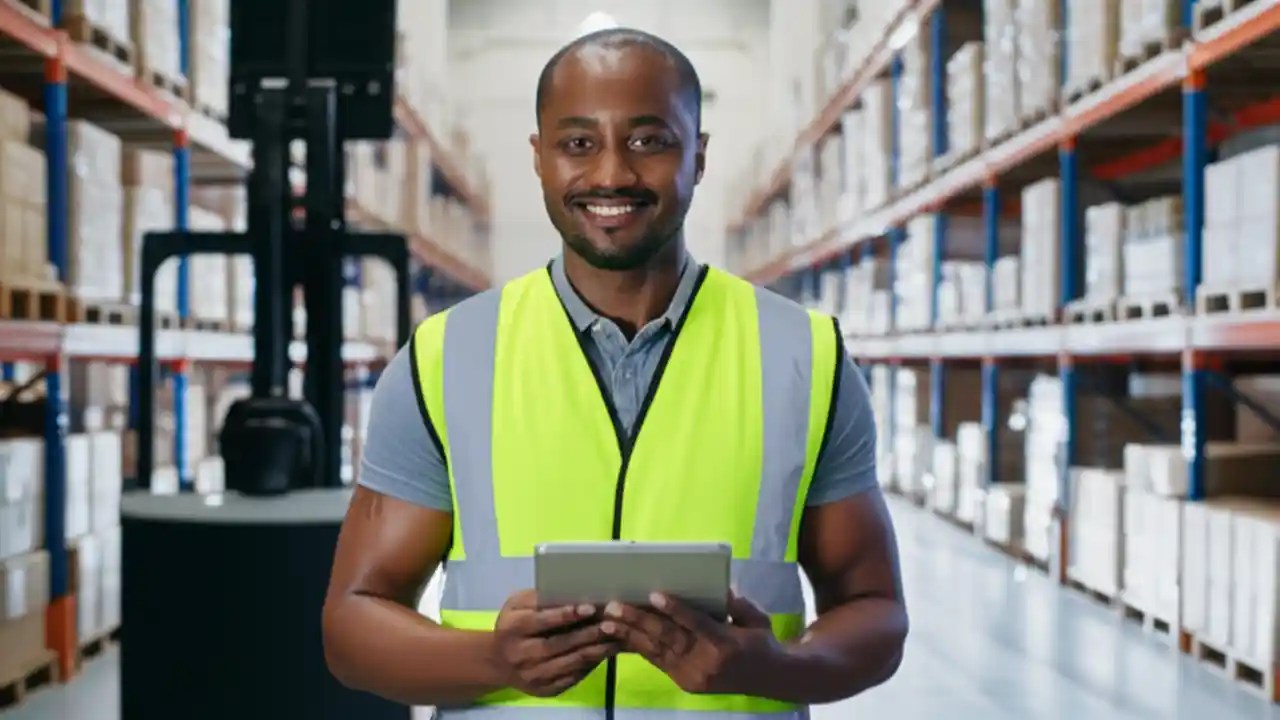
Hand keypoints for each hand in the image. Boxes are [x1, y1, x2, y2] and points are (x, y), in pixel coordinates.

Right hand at [491, 589, 617, 696]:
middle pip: (559, 644)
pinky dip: (591, 665)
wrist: (498, 662)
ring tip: (617, 638)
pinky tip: (605, 653)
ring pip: (570, 663)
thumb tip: (574, 592)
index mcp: (512, 628)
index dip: (566, 614)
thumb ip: (540, 598)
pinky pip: (572, 678)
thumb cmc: (513, 624)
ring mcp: (532, 676)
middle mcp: (520, 655)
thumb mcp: (517, 604)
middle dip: (588, 633)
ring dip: (596, 650)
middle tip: (612, 623)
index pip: (541, 621)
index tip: (590, 607)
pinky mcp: (544, 690)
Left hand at [600, 590, 781, 694]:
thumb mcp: (756, 619)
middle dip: (639, 620)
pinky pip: (658, 662)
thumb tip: (718, 587)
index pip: (696, 623)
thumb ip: (736, 604)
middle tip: (614, 606)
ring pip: (657, 651)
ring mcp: (693, 676)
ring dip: (630, 635)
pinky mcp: (684, 682)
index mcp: (726, 644)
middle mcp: (706, 662)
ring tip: (607, 621)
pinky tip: (620, 636)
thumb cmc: (761, 642)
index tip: (654, 594)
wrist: (768, 680)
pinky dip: (639, 648)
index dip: (675, 609)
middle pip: (668, 638)